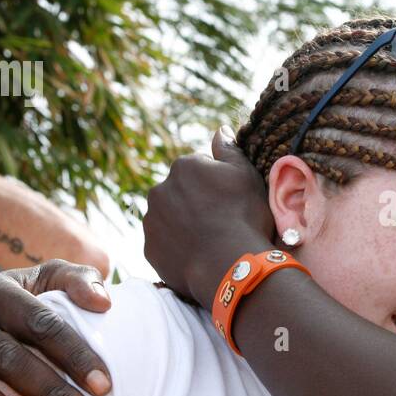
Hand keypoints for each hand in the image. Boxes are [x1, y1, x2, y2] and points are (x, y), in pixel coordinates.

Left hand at [142, 132, 274, 310]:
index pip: (199, 170)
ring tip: (209, 240)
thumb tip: (220, 130)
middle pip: (181, 193)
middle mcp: (159, 189)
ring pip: (169, 217)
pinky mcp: (149, 248)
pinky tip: (199, 254)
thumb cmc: (243, 216)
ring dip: (184, 224)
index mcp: (184, 166)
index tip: (231, 202)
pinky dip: (178, 247)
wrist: (230, 265)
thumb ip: (229, 149)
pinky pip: (164, 243)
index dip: (218, 186)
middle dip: (196, 203)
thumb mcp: (246, 175)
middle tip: (221, 221)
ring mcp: (151, 220)